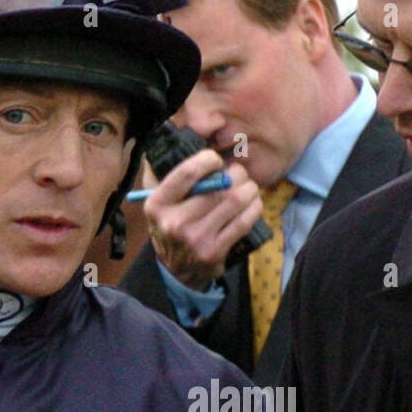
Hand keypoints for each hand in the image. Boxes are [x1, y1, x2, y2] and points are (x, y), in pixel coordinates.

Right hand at [144, 149, 260, 288]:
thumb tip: (201, 141)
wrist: (176, 270)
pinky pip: (242, 222)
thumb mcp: (161, 201)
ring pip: (234, 202)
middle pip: (218, 187)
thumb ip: (173, 174)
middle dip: (237, 174)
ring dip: (249, 190)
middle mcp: (174, 222)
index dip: (208, 160)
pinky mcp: (214, 252)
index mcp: (157, 204)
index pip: (187, 173)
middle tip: (240, 175)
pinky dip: (254, 208)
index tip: (216, 161)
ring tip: (249, 188)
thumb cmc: (172, 225)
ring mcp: (195, 239)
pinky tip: (254, 204)